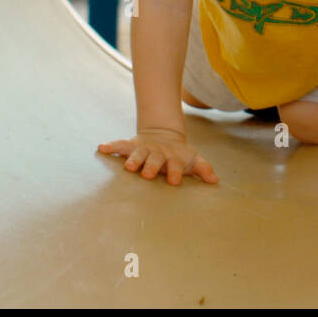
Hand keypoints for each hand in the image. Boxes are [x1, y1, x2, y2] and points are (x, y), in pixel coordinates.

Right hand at [97, 128, 219, 184]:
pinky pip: (120, 145)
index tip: (174, 181)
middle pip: (154, 160)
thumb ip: (203, 169)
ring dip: (132, 159)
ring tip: (128, 167)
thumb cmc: (179, 155)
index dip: (175, 172)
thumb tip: (215, 180)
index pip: (174, 165)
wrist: (164, 135)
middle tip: (147, 174)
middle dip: (151, 166)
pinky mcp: (132, 146)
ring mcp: (144, 149)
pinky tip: (101, 148)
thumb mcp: (193, 159)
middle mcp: (157, 154)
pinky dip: (111, 146)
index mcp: (172, 158)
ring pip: (137, 154)